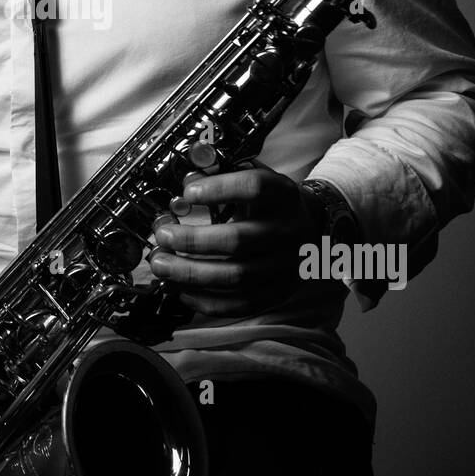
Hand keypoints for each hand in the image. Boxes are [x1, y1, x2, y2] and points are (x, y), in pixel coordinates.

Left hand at [148, 159, 324, 319]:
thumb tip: (189, 173)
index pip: (255, 188)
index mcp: (283, 195)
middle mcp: (288, 231)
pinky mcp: (278, 292)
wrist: (311, 226)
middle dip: (193, 240)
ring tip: (162, 265)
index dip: (219, 190)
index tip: (188, 192)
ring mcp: (285, 265)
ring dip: (192, 273)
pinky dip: (207, 300)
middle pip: (238, 240)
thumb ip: (222, 171)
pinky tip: (182, 289)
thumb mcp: (255, 175)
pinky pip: (240, 304)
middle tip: (163, 236)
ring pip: (236, 277)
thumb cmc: (271, 201)